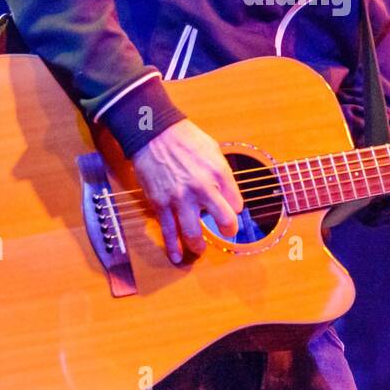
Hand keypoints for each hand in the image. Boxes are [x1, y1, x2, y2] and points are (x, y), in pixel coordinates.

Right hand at [130, 119, 243, 262]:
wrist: (153, 133)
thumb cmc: (185, 138)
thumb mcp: (213, 150)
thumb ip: (223, 175)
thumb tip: (230, 197)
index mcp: (218, 173)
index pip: (236, 203)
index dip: (235, 210)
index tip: (231, 211)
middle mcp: (202, 187)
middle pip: (223, 220)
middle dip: (227, 230)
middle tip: (226, 232)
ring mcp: (180, 198)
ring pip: (193, 233)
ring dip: (198, 246)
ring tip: (199, 249)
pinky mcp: (161, 203)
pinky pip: (168, 231)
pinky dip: (172, 248)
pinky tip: (177, 257)